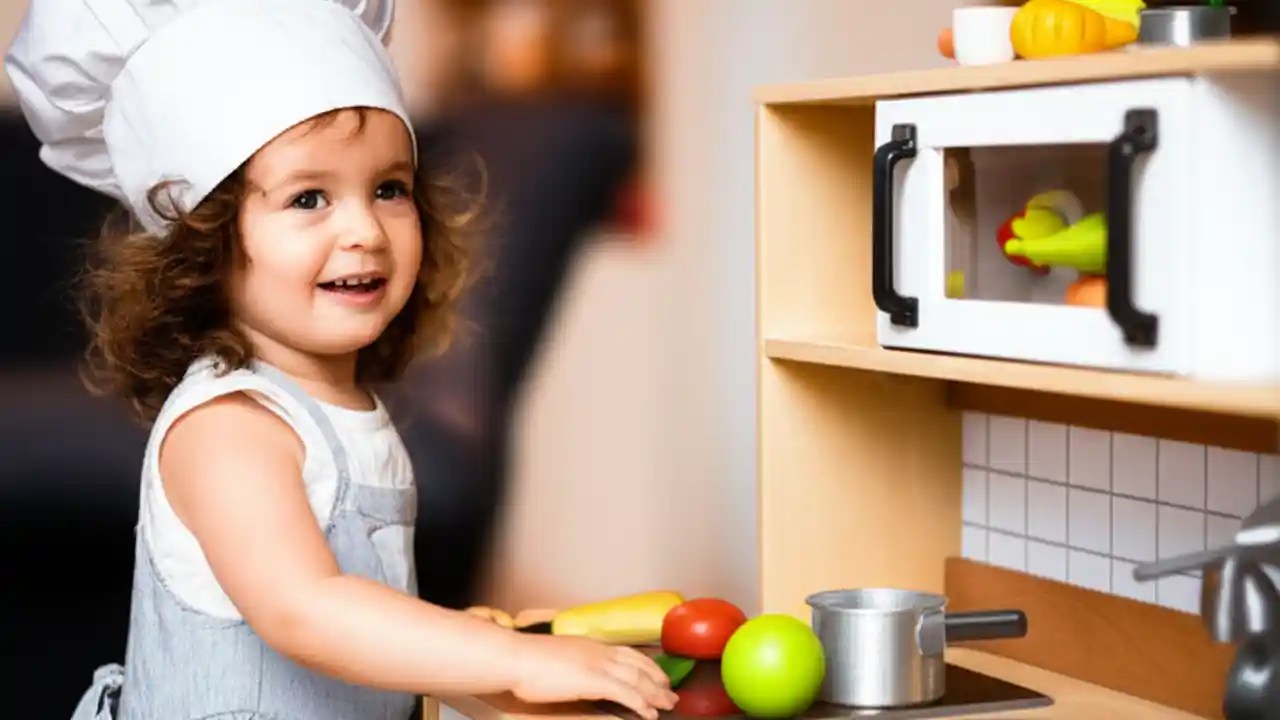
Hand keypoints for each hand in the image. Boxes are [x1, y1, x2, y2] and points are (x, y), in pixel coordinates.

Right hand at [509, 635, 676, 719]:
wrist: (515, 657)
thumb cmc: (526, 660)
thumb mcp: (557, 658)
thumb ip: (574, 664)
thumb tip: (580, 675)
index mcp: (589, 644)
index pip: (627, 652)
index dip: (646, 663)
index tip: (657, 673)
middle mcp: (598, 652)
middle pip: (638, 664)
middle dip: (657, 679)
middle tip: (670, 692)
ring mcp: (597, 665)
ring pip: (637, 679)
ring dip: (655, 693)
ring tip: (668, 704)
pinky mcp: (594, 680)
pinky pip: (626, 693)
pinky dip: (641, 703)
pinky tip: (650, 713)